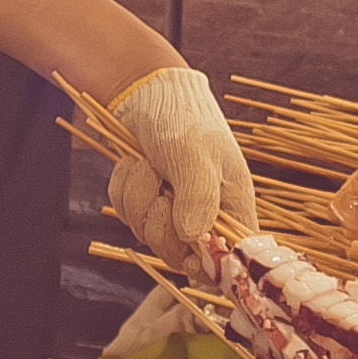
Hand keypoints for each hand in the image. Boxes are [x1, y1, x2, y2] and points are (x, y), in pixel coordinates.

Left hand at [103, 65, 257, 274]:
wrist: (145, 92)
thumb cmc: (182, 118)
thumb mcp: (194, 155)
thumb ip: (198, 198)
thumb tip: (194, 239)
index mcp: (233, 208)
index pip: (233, 259)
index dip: (212, 266)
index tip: (190, 252)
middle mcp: (207, 216)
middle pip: (180, 256)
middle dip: (159, 223)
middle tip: (161, 190)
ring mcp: (174, 212)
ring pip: (147, 235)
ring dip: (138, 198)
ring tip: (147, 165)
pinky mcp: (146, 204)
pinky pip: (127, 216)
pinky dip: (124, 190)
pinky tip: (133, 165)